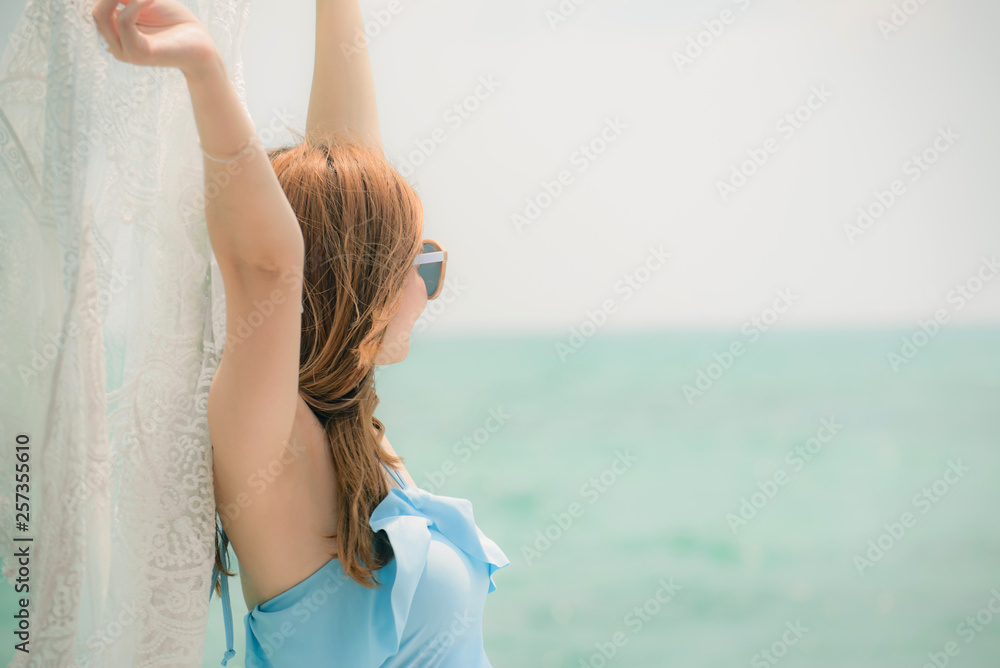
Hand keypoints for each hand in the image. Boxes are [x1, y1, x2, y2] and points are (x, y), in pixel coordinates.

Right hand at [92, 0, 219, 77]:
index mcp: (116, 33)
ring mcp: (125, 52)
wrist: (201, 43)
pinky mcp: (138, 54)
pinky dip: (136, 4)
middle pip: (97, 12)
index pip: (99, 8)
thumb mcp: (144, 1)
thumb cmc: (176, 21)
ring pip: (104, 16)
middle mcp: (117, 45)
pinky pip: (125, 22)